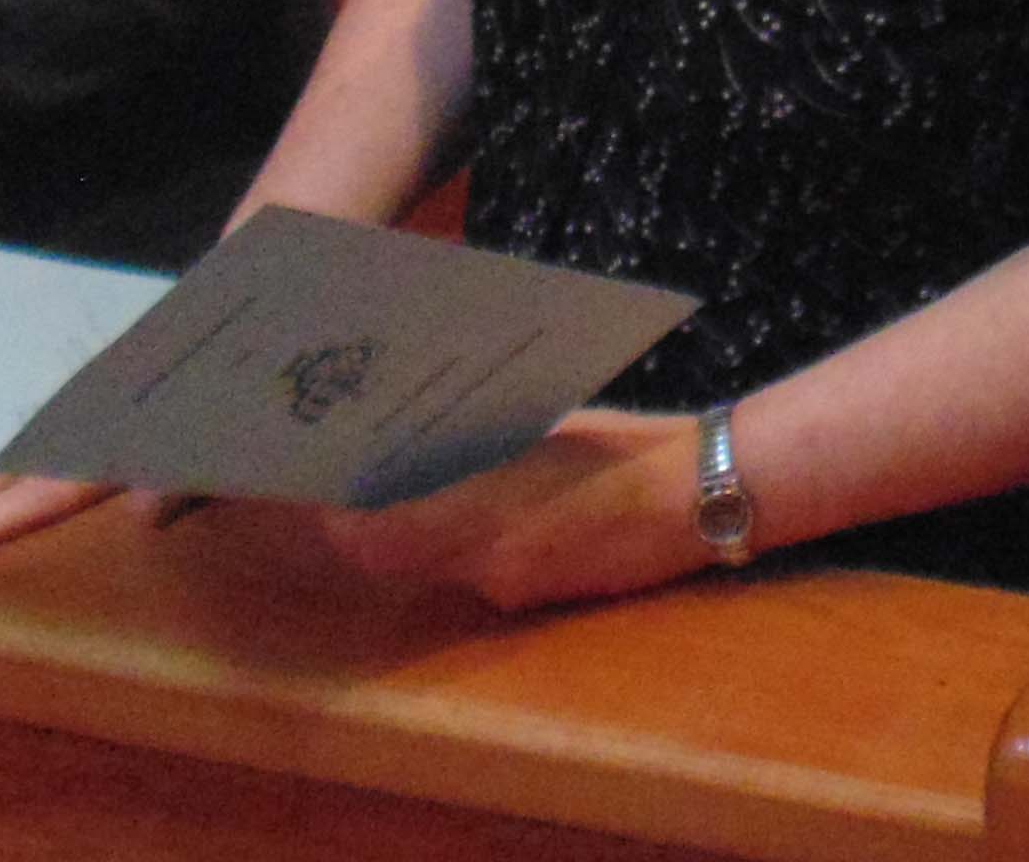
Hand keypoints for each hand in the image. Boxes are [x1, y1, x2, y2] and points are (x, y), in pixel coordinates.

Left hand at [322, 407, 705, 610]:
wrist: (700, 497)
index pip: (377, 533)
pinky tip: (481, 510)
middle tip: (359, 477)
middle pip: (393, 557)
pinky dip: (460, 548)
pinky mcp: (535, 599)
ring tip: (412, 485)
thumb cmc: (628, 447)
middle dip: (370, 522)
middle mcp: (486, 562)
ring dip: (412, 537)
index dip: (342, 514)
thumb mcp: (549, 428)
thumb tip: (427, 437)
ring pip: (430, 568)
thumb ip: (483, 443)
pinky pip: (474, 576)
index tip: (328, 477)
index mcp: (485, 511)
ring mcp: (511, 587)